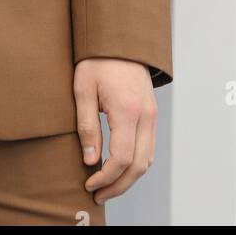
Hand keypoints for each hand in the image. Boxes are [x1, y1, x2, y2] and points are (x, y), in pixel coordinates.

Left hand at [73, 58, 156, 205]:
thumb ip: (87, 126)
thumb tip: (90, 161)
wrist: (119, 39)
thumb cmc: (97, 61)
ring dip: (128, 178)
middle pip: (138, 166)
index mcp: (127, 110)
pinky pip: (148, 148)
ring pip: (147, 160)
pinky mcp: (152, 114)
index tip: (89, 183)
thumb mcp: (83, 89)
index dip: (105, 177)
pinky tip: (118, 168)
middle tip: (97, 194)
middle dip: (118, 186)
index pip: (122, 158)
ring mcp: (152, 115)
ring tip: (106, 186)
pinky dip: (136, 164)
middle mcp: (145, 116)